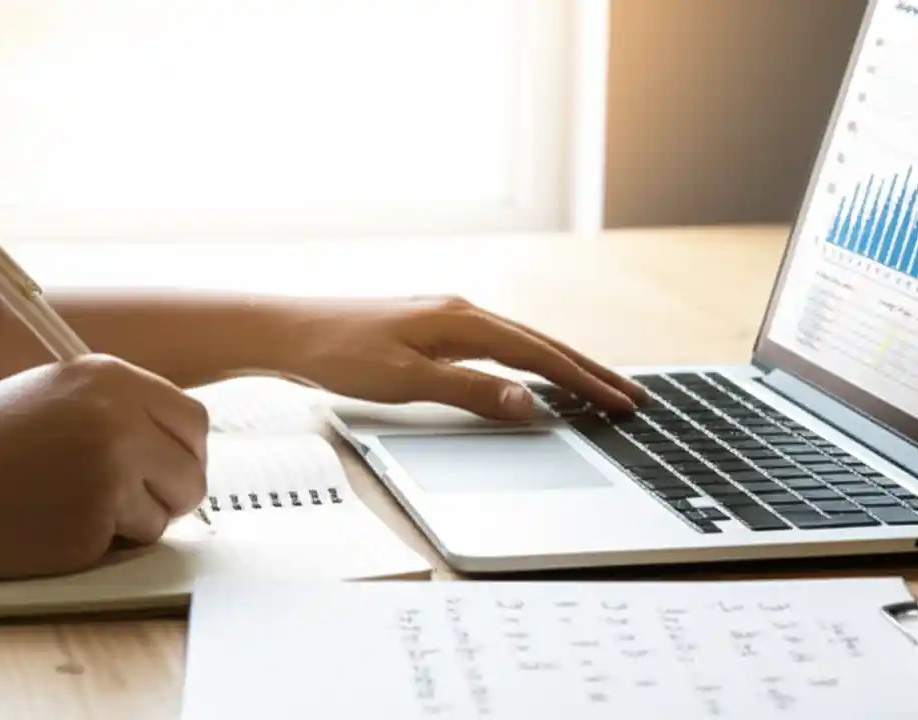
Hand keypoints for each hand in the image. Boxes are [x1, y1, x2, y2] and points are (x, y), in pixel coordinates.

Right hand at [0, 355, 207, 578]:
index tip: (173, 467)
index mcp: (111, 379)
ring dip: (135, 521)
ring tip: (74, 505)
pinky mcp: (93, 523)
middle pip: (193, 471)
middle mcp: (119, 421)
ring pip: (165, 513)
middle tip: (142, 501)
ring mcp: (110, 474)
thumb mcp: (56, 394)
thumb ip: (120, 410)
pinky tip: (53, 523)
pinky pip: (126, 542)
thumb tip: (178, 444)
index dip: (186, 450)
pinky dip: (101, 543)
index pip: (192, 420)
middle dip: (174, 493)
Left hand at [277, 296, 646, 419]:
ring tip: (597, 386)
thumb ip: (472, 391)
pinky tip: (532, 373)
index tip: (622, 401)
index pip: (540, 355)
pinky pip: (498, 344)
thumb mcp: (407, 381)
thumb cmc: (338, 354)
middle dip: (588, 371)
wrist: (286, 329)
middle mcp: (463, 311)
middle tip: (632, 396)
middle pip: (541, 343)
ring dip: (562, 365)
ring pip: (522, 342)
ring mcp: (448, 317)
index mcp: (463, 321)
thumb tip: (530, 403)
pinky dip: (529, 360)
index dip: (585, 380)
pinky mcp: (432, 328)